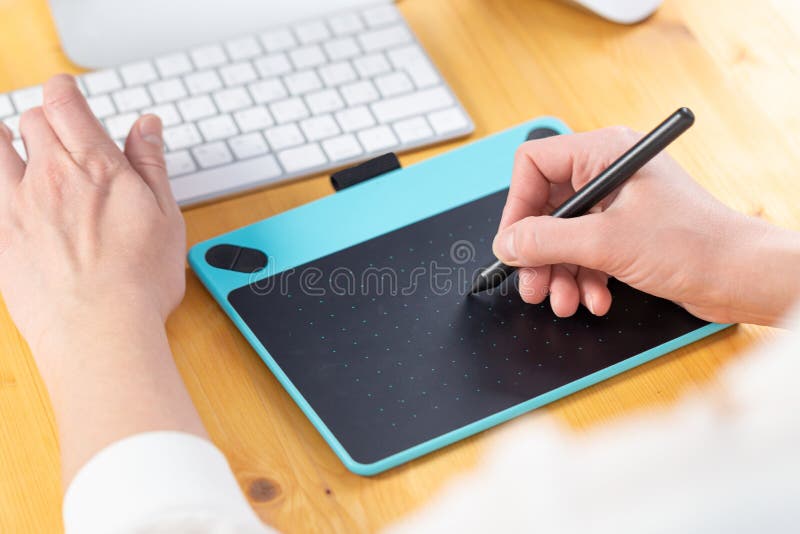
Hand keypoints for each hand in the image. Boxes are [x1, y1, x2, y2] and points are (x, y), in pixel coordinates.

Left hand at [0, 74, 184, 353]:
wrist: (99, 330)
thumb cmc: (139, 279)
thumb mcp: (165, 216)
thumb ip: (151, 164)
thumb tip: (147, 126)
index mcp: (95, 167)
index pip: (65, 103)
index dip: (64, 91)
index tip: (69, 95)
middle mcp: (50, 177)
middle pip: (33, 123)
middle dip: (46, 120)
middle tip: (58, 132)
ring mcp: (17, 206)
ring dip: (7, 140)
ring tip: (14, 144)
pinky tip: (5, 185)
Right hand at [492, 126, 799, 324]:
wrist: (741, 277)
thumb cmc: (693, 245)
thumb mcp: (606, 243)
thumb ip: (547, 240)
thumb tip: (507, 242)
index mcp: (604, 153)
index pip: (534, 165)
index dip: (518, 205)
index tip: (513, 243)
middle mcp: (607, 173)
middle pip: (545, 208)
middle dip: (539, 253)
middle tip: (534, 286)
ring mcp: (616, 204)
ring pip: (563, 236)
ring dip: (560, 273)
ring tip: (565, 302)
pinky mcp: (625, 232)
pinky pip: (585, 252)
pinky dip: (584, 278)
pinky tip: (596, 299)